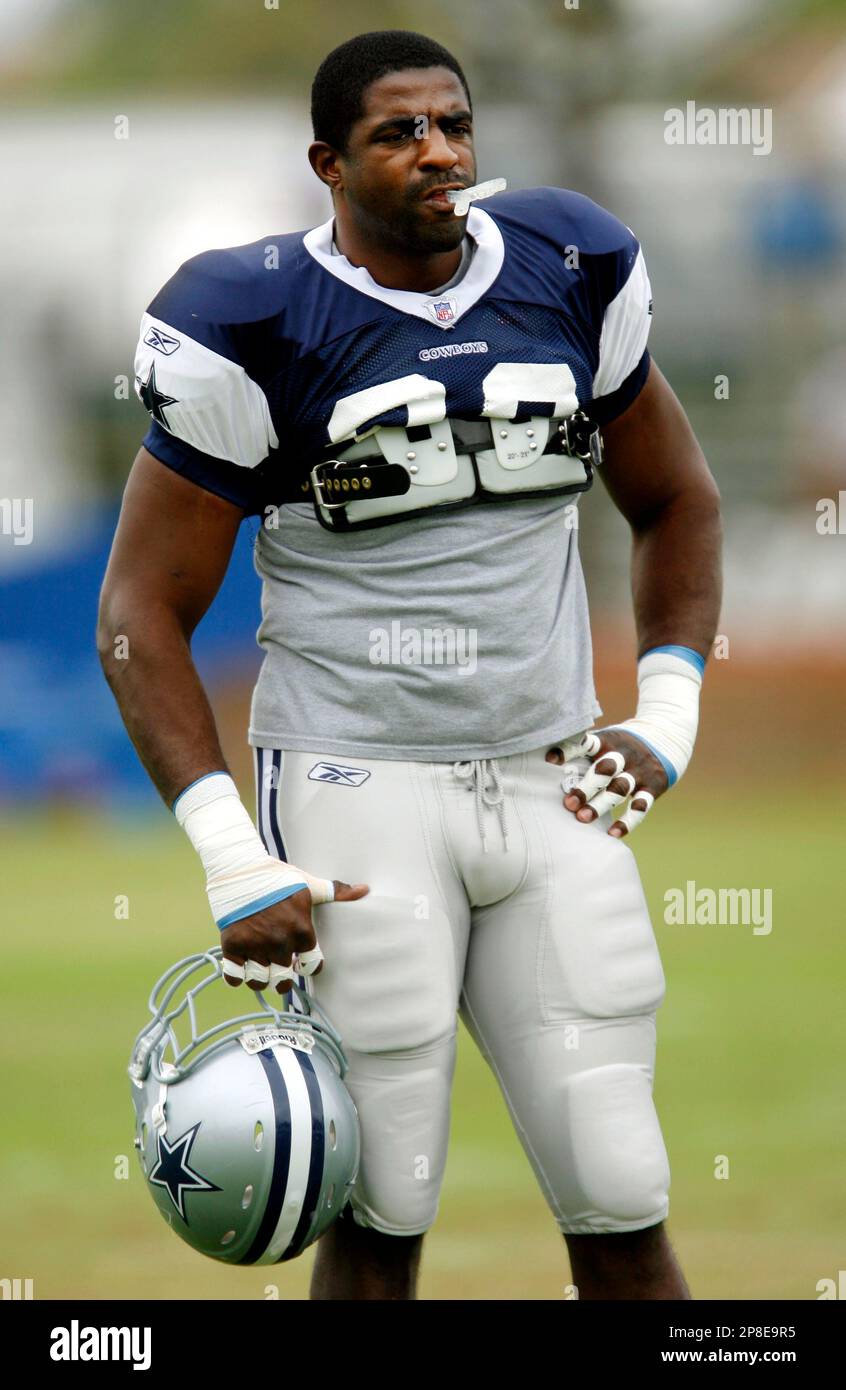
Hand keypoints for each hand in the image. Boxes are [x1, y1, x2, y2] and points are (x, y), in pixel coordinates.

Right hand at [219, 878, 368, 993]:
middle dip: (282, 978)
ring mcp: (254, 945)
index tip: (299, 962)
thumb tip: (365, 889)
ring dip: (260, 979)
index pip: (310, 966)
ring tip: (260, 968)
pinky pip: (233, 976)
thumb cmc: (277, 876)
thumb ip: (336, 892)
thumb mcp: (308, 884)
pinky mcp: (231, 945)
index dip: (305, 965)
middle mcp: (279, 942)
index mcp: (301, 931)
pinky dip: (235, 975)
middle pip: (283, 981)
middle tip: (279, 970)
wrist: (239, 866)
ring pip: (258, 982)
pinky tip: (240, 965)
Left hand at [546, 729, 668, 837]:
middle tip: (568, 804)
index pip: (588, 743)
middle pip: (606, 769)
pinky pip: (641, 805)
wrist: (666, 738)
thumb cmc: (621, 744)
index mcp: (609, 740)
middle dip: (586, 787)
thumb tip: (546, 763)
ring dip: (601, 804)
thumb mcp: (607, 738)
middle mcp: (625, 754)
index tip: (550, 760)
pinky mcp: (654, 786)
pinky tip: (612, 833)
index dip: (570, 750)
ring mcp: (640, 770)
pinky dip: (628, 821)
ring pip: (620, 788)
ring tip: (582, 818)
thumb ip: (583, 751)